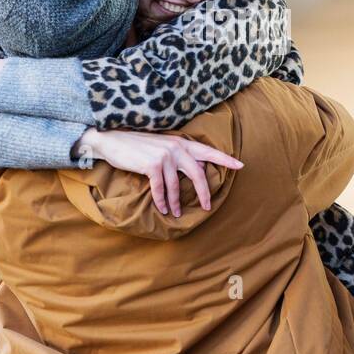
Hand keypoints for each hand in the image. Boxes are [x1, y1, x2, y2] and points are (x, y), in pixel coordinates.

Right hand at [77, 129, 242, 215]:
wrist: (112, 140)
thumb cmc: (137, 146)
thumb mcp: (162, 146)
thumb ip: (178, 155)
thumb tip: (195, 170)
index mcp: (181, 143)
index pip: (208, 151)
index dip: (225, 159)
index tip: (241, 165)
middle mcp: (176, 148)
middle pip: (198, 173)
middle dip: (204, 192)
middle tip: (207, 207)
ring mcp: (165, 156)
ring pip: (176, 186)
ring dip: (176, 202)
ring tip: (175, 212)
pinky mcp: (152, 165)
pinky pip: (161, 189)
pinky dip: (161, 201)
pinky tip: (162, 208)